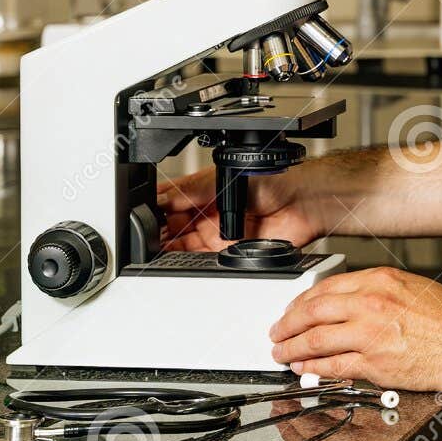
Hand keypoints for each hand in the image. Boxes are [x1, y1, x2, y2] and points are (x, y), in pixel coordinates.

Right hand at [156, 165, 319, 250]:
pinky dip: (189, 262)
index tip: (139, 218)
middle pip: (175, 228)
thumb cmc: (272, 178)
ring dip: (170, 249)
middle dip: (158, 233)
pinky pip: (205, 261)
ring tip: (154, 250)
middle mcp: (212, 213)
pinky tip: (177, 258)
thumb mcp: (221, 179)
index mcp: (206, 192)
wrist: (302, 201)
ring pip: (186, 246)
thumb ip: (189, 191)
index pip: (172, 203)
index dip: (155, 211)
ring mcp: (221, 233)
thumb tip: (160, 198)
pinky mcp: (232, 252)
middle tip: (143, 238)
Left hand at [268, 266, 441, 394]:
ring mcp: (371, 334)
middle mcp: (372, 304)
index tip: (293, 308)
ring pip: (316, 339)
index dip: (301, 300)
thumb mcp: (411, 287)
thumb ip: (378, 290)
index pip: (326, 287)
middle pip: (312, 311)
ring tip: (282, 353)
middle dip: (287, 323)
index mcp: (380, 281)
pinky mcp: (374, 363)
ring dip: (292, 348)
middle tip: (277, 331)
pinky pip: (333, 366)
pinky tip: (304, 369)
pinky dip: (312, 368)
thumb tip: (349, 300)